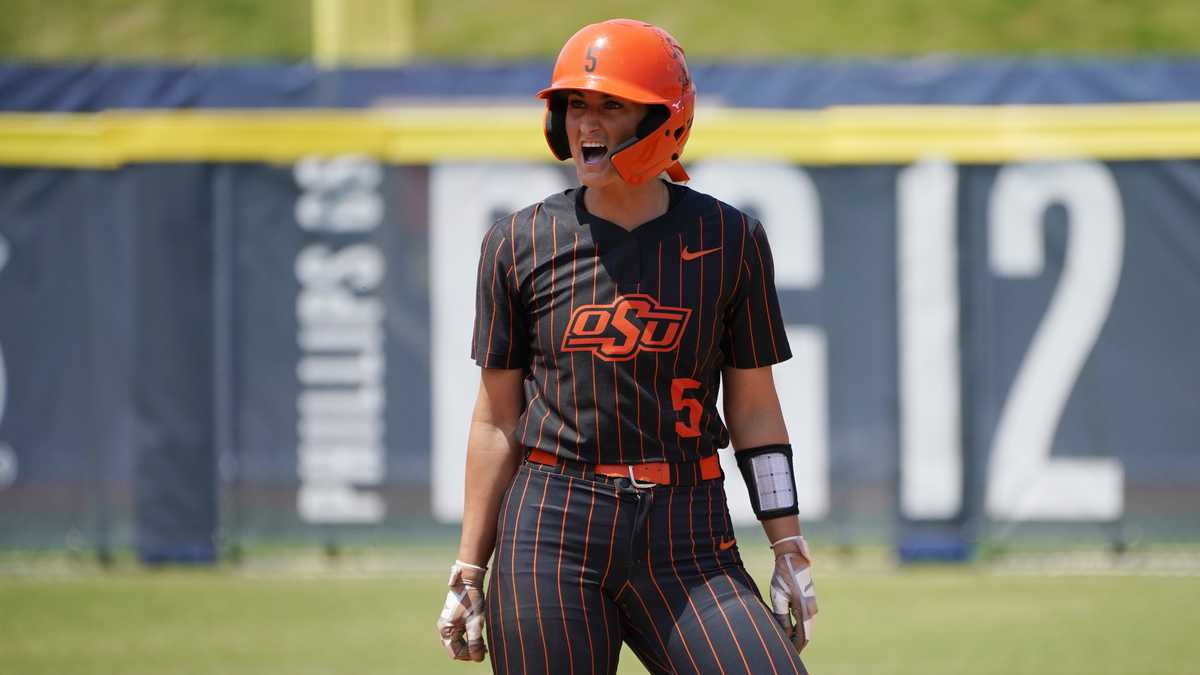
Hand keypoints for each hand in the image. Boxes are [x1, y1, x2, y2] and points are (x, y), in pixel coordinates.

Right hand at [436, 560, 487, 660]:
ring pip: (458, 641)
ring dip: (470, 644)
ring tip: (483, 642)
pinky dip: (468, 636)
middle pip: (456, 648)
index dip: (470, 655)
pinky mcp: (453, 618)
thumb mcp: (475, 623)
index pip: (456, 653)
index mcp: (446, 630)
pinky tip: (478, 632)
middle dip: (470, 650)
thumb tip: (478, 658)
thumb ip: (475, 642)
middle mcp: (444, 628)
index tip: (483, 651)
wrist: (468, 581)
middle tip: (484, 648)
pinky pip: (459, 633)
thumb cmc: (471, 601)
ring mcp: (447, 622)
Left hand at [769, 535, 817, 651]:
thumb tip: (784, 634)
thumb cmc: (783, 577)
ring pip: (805, 628)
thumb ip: (782, 617)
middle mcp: (812, 610)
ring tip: (784, 642)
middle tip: (782, 650)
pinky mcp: (809, 603)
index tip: (786, 652)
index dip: (796, 647)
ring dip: (796, 636)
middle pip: (805, 634)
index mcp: (805, 610)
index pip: (803, 636)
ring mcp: (812, 607)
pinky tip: (787, 630)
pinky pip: (805, 620)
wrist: (793, 559)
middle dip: (795, 643)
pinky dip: (797, 628)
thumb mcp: (778, 598)